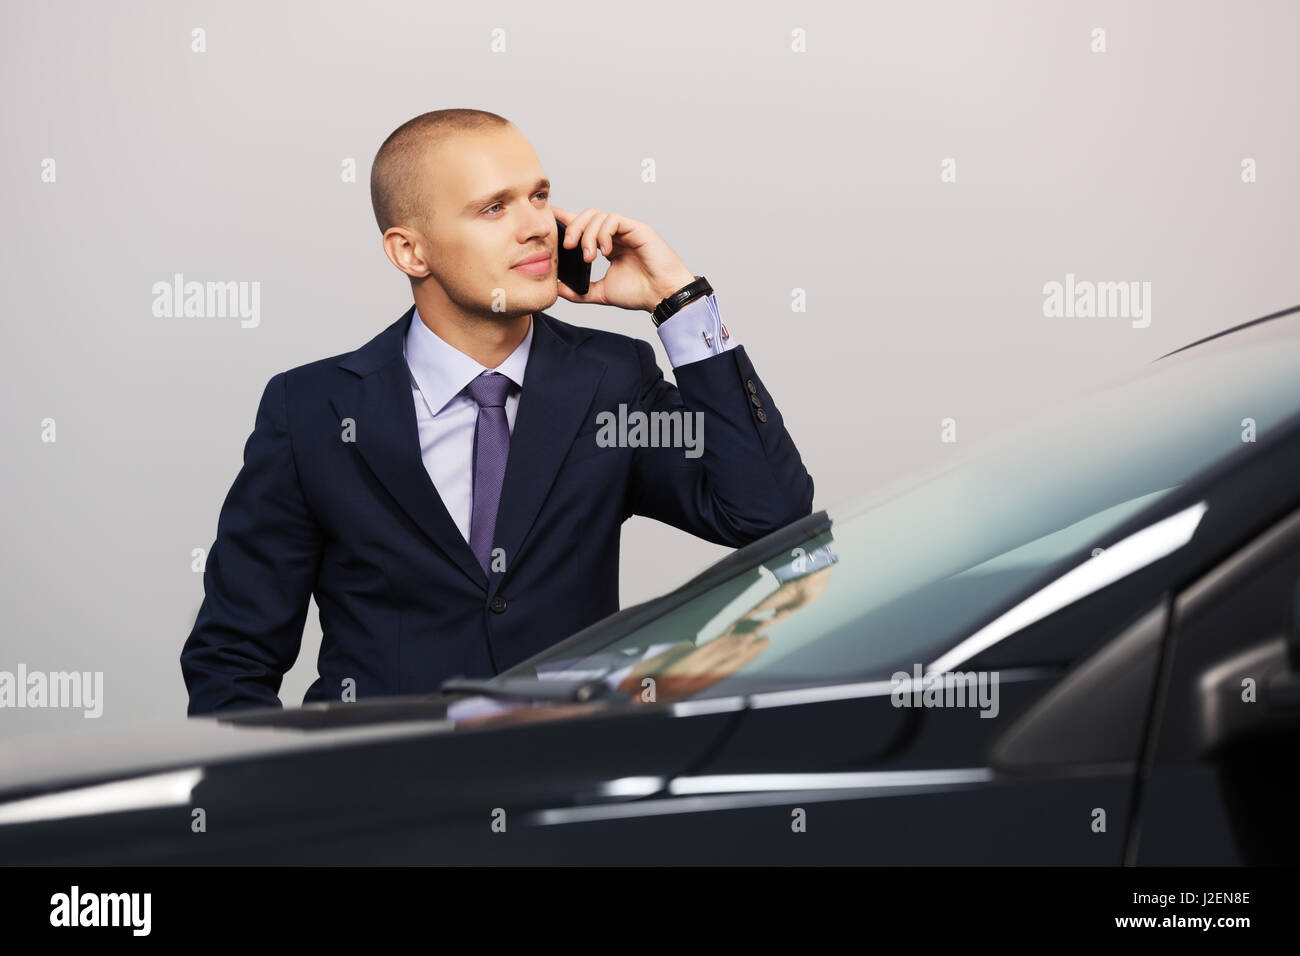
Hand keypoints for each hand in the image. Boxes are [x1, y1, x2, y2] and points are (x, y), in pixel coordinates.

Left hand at [551, 205, 696, 311]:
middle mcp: (616, 235)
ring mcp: (627, 230)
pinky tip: (604, 250)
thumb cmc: (639, 293)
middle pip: (587, 216)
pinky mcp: (637, 228)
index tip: (549, 219)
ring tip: (589, 257)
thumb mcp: (601, 293)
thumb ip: (579, 291)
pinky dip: (603, 233)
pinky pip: (613, 219)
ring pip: (598, 216)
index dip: (566, 219)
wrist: (661, 296)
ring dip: (588, 234)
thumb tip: (557, 288)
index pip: (584, 226)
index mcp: (608, 245)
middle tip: (569, 247)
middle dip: (573, 228)